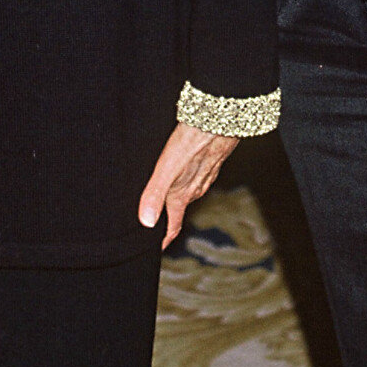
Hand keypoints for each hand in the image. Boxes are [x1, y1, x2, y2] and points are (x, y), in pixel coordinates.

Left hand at [138, 123, 238, 248]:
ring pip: (190, 190)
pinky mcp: (211, 159)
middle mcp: (196, 188)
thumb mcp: (166, 168)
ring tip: (166, 190)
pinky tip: (183, 165)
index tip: (157, 248)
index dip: (164, 239)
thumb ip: (155, 194)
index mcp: (182, 194)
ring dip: (178, 193)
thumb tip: (146, 222)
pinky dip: (188, 176)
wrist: (220, 119)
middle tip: (155, 216)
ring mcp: (205, 174)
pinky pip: (197, 175)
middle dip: (168, 214)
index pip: (173, 225)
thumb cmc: (192, 142)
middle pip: (180, 207)